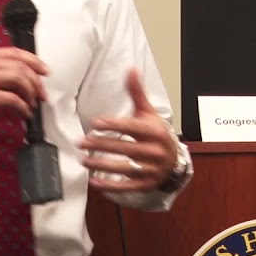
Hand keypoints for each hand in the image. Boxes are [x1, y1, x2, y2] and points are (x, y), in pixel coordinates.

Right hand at [0, 47, 48, 141]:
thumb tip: (25, 78)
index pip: (14, 52)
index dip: (34, 60)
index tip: (44, 71)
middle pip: (20, 65)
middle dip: (36, 81)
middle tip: (42, 93)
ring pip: (18, 78)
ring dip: (31, 92)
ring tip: (32, 103)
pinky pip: (12, 99)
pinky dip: (23, 107)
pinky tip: (24, 113)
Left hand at [79, 68, 177, 191]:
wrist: (174, 160)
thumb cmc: (156, 133)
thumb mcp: (149, 112)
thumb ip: (137, 93)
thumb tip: (131, 69)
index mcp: (155, 132)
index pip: (132, 128)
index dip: (114, 125)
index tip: (96, 123)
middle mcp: (154, 151)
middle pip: (125, 148)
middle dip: (101, 145)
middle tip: (81, 142)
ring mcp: (151, 169)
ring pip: (123, 168)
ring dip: (101, 165)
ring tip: (84, 160)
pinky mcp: (146, 184)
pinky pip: (127, 186)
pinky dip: (110, 185)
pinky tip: (95, 181)